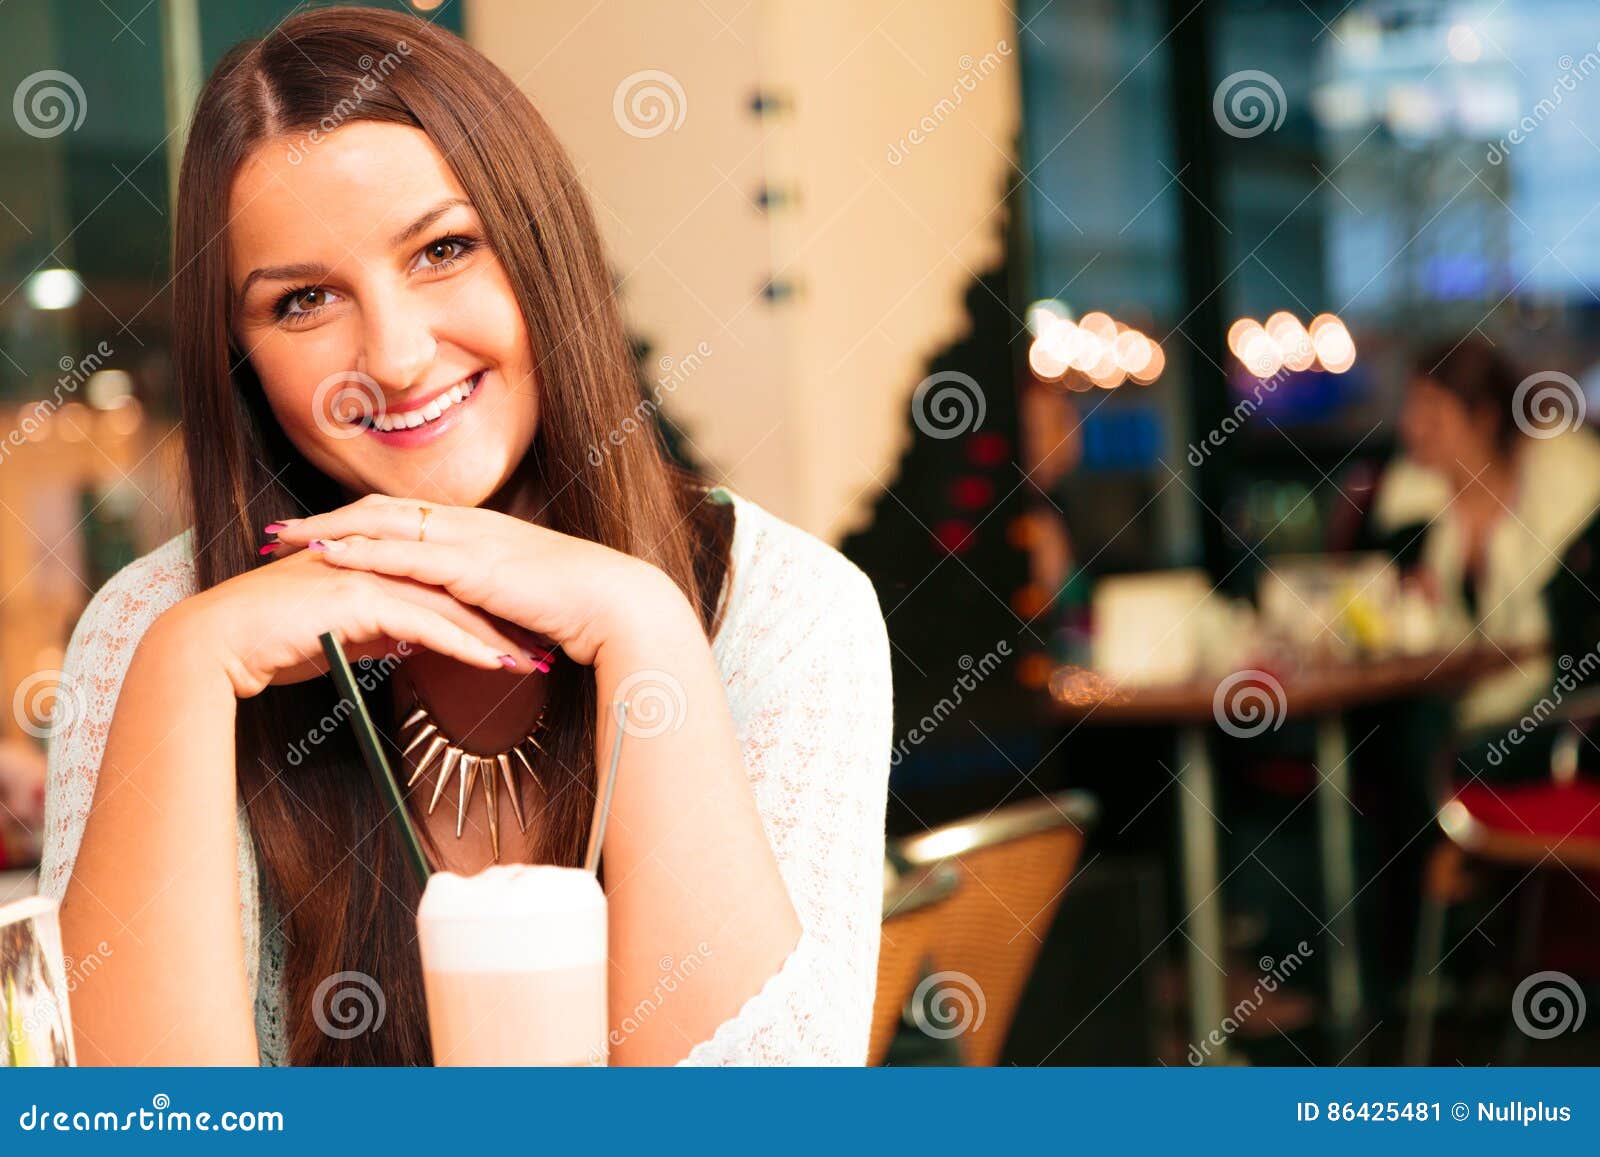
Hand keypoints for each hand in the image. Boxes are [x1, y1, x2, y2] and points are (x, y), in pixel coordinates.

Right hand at [157, 546, 539, 698]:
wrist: (220, 642)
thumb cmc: (273, 640)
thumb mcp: (344, 635)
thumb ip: (382, 629)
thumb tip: (414, 641)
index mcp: (378, 560)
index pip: (448, 583)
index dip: (489, 608)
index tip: (525, 632)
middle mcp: (379, 559)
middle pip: (458, 589)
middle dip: (505, 620)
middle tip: (546, 646)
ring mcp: (370, 573)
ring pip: (450, 605)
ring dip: (495, 636)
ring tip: (534, 662)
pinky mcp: (360, 598)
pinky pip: (425, 624)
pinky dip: (463, 645)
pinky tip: (494, 665)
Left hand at [267, 494, 696, 665]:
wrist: (616, 602)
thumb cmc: (582, 606)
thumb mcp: (526, 597)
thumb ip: (493, 601)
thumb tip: (472, 621)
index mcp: (482, 529)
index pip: (406, 515)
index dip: (358, 519)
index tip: (320, 531)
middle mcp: (469, 523)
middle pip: (380, 509)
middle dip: (326, 518)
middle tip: (280, 531)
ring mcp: (467, 538)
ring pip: (378, 523)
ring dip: (326, 529)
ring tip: (283, 540)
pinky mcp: (468, 563)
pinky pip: (399, 552)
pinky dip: (356, 551)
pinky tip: (324, 556)